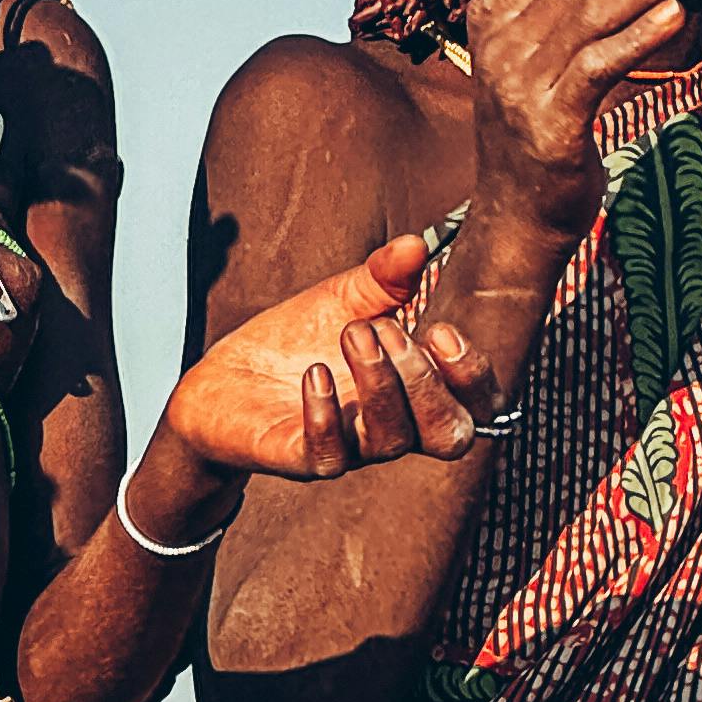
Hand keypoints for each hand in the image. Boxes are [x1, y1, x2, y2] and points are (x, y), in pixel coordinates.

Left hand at [160, 232, 505, 497]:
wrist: (225, 378)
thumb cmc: (294, 345)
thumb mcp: (343, 299)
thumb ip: (384, 277)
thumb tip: (416, 244)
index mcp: (415, 393)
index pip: (477, 405)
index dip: (473, 375)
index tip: (439, 330)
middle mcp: (391, 426)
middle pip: (450, 436)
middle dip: (428, 383)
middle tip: (383, 330)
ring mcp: (350, 447)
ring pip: (392, 441)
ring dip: (380, 385)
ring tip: (350, 335)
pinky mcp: (301, 456)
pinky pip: (330, 457)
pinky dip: (326, 415)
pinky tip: (314, 374)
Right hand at [445, 0, 701, 271]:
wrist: (520, 217)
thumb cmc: (544, 123)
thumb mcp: (545, 38)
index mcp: (494, 10)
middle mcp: (498, 39)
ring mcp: (517, 81)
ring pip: (595, 14)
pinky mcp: (546, 122)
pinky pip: (597, 66)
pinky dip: (638, 36)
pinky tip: (678, 14)